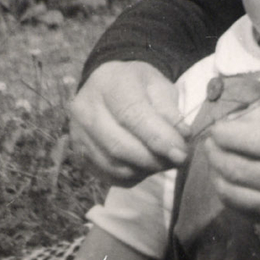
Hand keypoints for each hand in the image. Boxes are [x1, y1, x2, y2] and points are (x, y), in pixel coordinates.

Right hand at [70, 61, 188, 184]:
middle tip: (178, 160)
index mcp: (108, 83)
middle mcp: (85, 109)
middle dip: (153, 159)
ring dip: (144, 170)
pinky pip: (107, 175)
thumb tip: (182, 136)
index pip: (133, 115)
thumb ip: (169, 109)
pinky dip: (131, 176)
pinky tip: (146, 166)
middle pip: (119, 145)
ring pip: (112, 164)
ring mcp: (77, 134)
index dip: (158, 138)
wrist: (108, 85)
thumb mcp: (159, 85)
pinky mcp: (78, 154)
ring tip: (165, 162)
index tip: (181, 153)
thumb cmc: (139, 85)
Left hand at [204, 97, 259, 240]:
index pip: (247, 140)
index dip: (223, 132)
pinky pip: (242, 209)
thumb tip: (235, 122)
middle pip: (234, 168)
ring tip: (219, 159)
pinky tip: (234, 178)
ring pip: (232, 193)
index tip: (218, 127)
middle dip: (215, 152)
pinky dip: (229, 192)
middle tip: (213, 142)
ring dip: (217, 174)